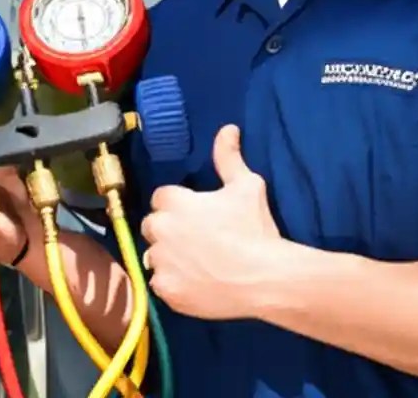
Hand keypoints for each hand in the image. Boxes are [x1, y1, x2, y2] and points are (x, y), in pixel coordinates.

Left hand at [140, 124, 288, 318]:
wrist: (265, 278)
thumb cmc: (255, 229)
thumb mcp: (247, 186)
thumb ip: (228, 157)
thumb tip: (227, 128)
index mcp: (174, 202)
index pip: (162, 197)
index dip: (179, 205)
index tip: (197, 214)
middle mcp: (160, 229)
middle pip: (153, 225)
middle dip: (168, 229)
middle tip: (197, 239)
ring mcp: (161, 261)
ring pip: (154, 256)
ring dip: (168, 257)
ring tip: (198, 263)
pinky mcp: (165, 289)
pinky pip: (159, 283)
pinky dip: (173, 283)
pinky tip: (196, 283)